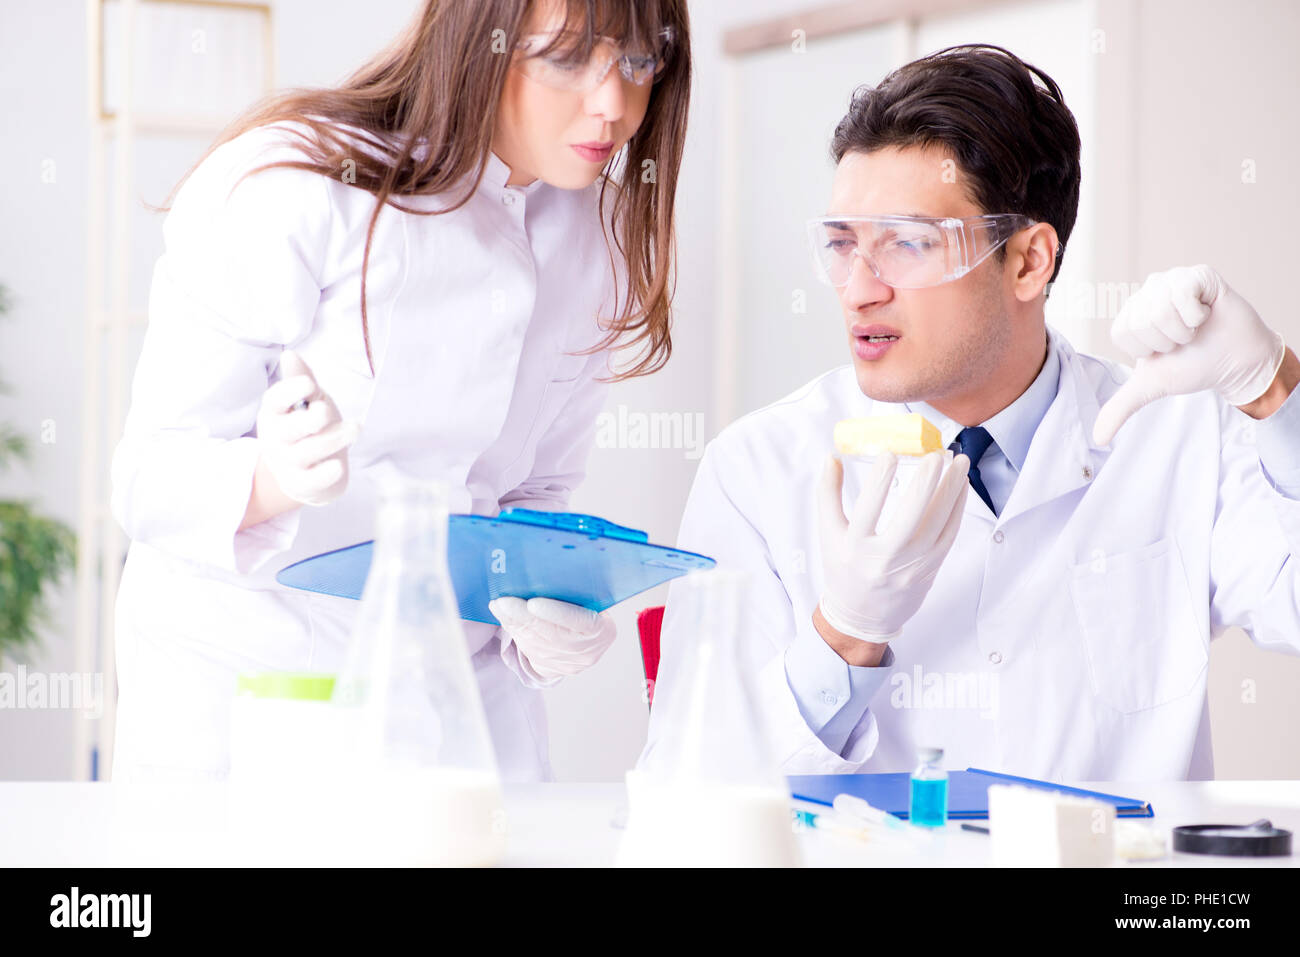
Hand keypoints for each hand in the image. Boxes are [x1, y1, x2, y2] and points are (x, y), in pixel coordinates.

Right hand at [255, 349, 360, 506]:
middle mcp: (275, 439)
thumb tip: (289, 354)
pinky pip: (311, 480)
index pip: (274, 400)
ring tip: (355, 428)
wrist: (313, 470)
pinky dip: (326, 473)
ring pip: (306, 452)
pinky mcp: (301, 484)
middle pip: (288, 430)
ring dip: (334, 439)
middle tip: (328, 412)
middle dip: (312, 419)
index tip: (311, 385)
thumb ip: (302, 380)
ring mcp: (287, 463)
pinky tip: (338, 465)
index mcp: (274, 413)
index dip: (290, 390)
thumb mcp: (310, 401)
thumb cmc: (311, 428)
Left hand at [489, 596, 616, 681]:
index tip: (533, 603)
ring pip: (535, 642)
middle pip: (550, 633)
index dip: (556, 613)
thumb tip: (548, 572)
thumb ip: (577, 594)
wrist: (586, 641)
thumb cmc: (588, 608)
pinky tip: (503, 617)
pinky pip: (527, 649)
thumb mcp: (593, 601)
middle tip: (503, 601)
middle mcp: (585, 651)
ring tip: (498, 605)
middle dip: (523, 616)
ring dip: (513, 623)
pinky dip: (514, 631)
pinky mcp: (550, 668)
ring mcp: (567, 663)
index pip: (579, 621)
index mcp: (602, 630)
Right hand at [816, 450, 968, 643]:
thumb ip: (828, 494)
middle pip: (910, 517)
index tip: (890, 454)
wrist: (864, 615)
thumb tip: (831, 457)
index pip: (867, 510)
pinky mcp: (932, 567)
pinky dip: (958, 508)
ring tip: (958, 462)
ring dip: (952, 490)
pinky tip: (961, 486)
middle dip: (926, 483)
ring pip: (938, 523)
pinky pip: (950, 534)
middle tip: (935, 455)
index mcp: (856, 547)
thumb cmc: (844, 568)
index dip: (879, 482)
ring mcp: (913, 565)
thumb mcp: (828, 533)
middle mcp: (886, 558)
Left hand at [1092, 265, 1284, 445]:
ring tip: (1195, 328)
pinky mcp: (1197, 274)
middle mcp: (1146, 293)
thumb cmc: (1194, 366)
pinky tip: (1206, 314)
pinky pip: (1184, 293)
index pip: (1122, 333)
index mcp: (1131, 315)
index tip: (1165, 351)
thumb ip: (1120, 407)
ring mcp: (1171, 280)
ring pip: (1161, 308)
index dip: (1147, 350)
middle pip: (1142, 321)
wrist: (1236, 361)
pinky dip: (1198, 313)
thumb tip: (1097, 439)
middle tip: (1184, 340)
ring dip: (1184, 329)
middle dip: (1168, 340)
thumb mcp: (1152, 386)